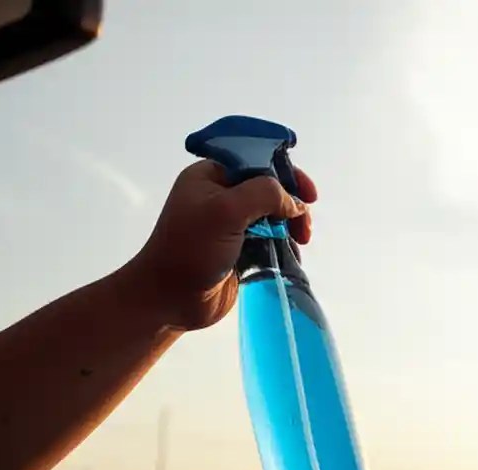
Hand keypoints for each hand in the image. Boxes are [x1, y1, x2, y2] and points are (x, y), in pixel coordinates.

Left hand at [125, 160, 316, 330]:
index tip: (307, 194)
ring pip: (274, 217)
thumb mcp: (225, 210)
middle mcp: (221, 196)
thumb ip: (264, 194)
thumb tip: (295, 203)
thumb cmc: (191, 249)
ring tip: (301, 243)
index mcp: (211, 176)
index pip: (256, 161)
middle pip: (270, 189)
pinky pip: (271, 242)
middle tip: (304, 226)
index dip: (284, 172)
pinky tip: (291, 256)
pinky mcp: (240, 251)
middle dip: (292, 205)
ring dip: (291, 228)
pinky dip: (285, 247)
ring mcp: (231, 225)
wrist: (169, 299)